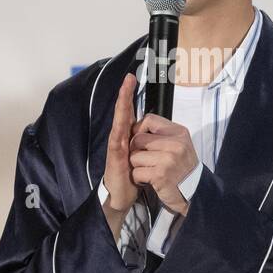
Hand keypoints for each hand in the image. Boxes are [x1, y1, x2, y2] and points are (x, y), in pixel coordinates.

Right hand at [102, 74, 139, 212]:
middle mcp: (121, 138)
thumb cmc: (132, 175)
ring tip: (123, 92)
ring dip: (121, 108)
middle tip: (128, 78)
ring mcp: (117, 146)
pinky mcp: (115, 157)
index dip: (131, 97)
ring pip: (119, 123)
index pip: (132, 113)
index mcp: (129, 136)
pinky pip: (117, 142)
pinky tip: (119, 123)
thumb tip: (157, 132)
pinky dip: (118, 131)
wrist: (122, 194)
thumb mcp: (143, 155)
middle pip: (123, 112)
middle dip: (125, 95)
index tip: (132, 79)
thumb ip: (147, 142)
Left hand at [128, 113, 198, 215]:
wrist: (195, 190)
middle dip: (136, 151)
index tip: (142, 140)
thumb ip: (161, 134)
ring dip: (137, 166)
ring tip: (150, 170)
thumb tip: (135, 128)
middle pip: (137, 139)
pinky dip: (139, 179)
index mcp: (179, 133)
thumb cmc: (182, 168)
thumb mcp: (179, 144)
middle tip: (147, 160)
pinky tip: (150, 180)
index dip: (139, 129)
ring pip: (134, 156)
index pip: (149, 120)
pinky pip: (136, 172)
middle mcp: (176, 144)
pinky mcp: (160, 175)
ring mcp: (168, 159)